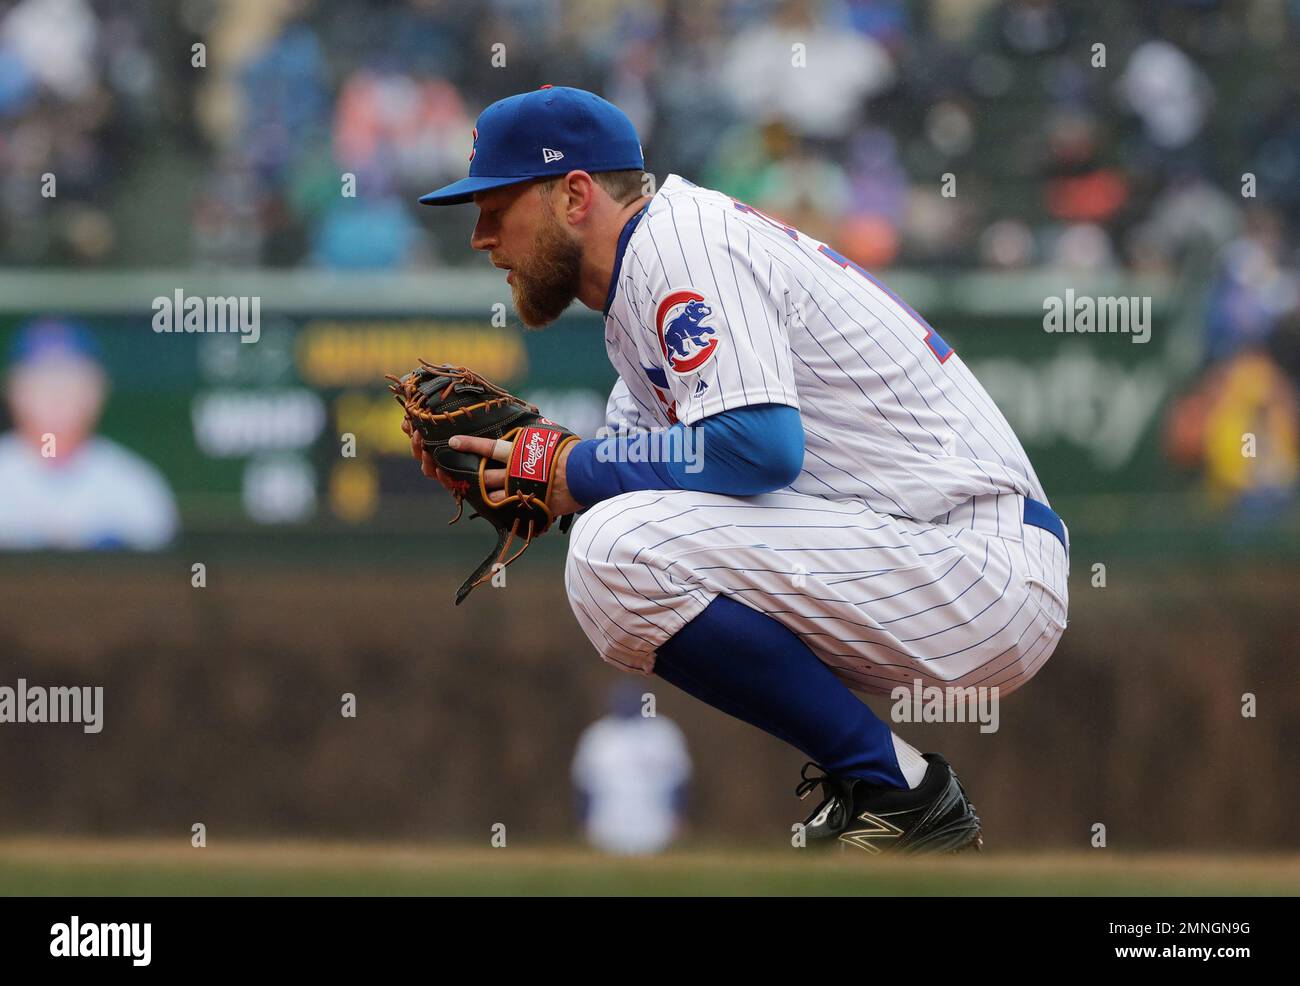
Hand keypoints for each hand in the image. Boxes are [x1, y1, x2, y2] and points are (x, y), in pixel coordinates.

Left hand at [402, 417, 580, 514]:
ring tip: (475, 494)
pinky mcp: (531, 506)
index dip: (469, 445)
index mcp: (519, 452)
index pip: (489, 448)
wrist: (586, 473)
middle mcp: (515, 472)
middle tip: (454, 475)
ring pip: (494, 496)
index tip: (452, 441)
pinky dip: (505, 510)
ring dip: (485, 496)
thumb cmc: (571, 451)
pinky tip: (499, 510)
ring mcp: (522, 491)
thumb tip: (529, 428)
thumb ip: (534, 437)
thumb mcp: (550, 437)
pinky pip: (513, 511)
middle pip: (485, 476)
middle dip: (469, 477)